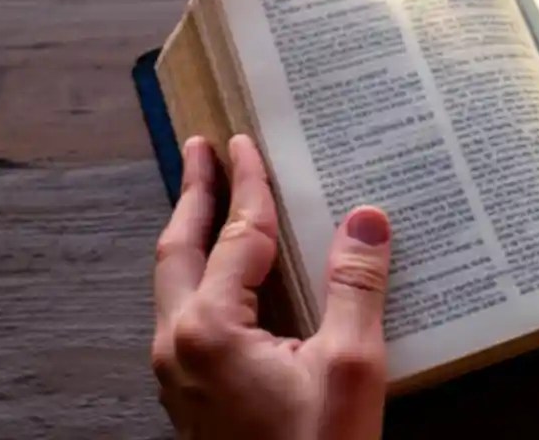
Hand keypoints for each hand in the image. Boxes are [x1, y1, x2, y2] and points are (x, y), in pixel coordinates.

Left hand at [151, 134, 391, 439]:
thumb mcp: (351, 367)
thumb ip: (354, 287)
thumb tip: (365, 219)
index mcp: (210, 329)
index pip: (234, 236)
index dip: (246, 186)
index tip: (244, 143)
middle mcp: (178, 345)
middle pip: (177, 249)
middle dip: (192, 194)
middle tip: (200, 148)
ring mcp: (176, 373)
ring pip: (173, 282)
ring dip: (190, 232)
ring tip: (206, 197)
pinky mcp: (189, 394)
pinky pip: (183, 312)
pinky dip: (199, 272)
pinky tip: (223, 272)